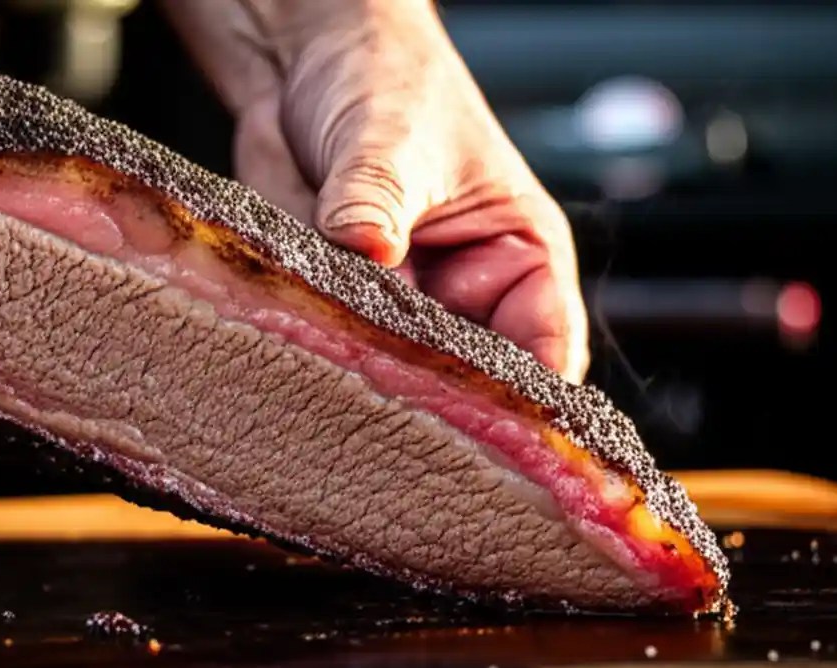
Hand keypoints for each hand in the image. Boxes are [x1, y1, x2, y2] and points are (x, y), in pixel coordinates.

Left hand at [159, 0, 589, 382]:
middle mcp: (460, 296)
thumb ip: (377, 193)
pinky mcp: (329, 307)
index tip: (488, 433)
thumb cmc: (387, 83)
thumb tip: (366, 244)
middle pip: (462, 382)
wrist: (304, 64)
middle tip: (393, 410)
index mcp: (517, 258)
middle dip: (430, 401)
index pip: (544, 350)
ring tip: (338, 379)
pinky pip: (323, 351)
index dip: (524, 402)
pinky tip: (292, 356)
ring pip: (386, 375)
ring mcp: (392, 308)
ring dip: (361, 380)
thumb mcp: (392, 134)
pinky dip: (309, 357)